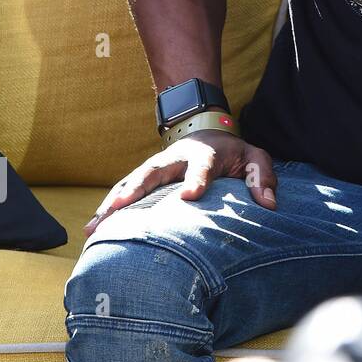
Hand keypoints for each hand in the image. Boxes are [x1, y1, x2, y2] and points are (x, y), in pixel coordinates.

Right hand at [83, 130, 277, 235]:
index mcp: (205, 154)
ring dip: (112, 203)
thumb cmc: (233, 153)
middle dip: (135, 188)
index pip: (202, 165)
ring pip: (131, 183)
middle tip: (118, 207)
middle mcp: (175, 160)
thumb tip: (269, 204)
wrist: (207, 132)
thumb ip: (263, 177)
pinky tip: (92, 229)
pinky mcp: (146, 180)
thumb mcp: (255, 158)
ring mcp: (157, 169)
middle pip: (152, 172)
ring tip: (94, 227)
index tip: (190, 195)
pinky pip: (124, 193)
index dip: (196, 178)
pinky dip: (108, 209)